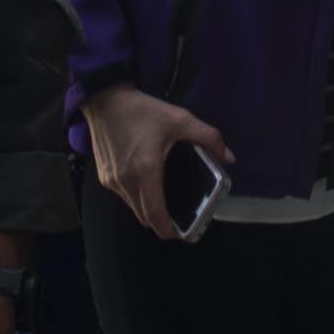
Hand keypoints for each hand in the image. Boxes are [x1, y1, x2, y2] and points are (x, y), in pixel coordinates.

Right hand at [84, 82, 233, 242]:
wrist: (105, 100)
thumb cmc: (142, 110)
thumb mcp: (180, 119)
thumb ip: (209, 138)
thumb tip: (229, 158)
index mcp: (145, 171)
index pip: (155, 215)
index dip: (168, 230)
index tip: (181, 234)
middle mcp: (125, 181)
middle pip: (144, 217)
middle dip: (161, 221)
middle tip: (178, 216)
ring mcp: (111, 181)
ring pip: (132, 208)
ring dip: (148, 208)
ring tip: (164, 196)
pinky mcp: (103, 177)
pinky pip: (123, 196)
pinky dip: (136, 196)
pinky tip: (146, 181)